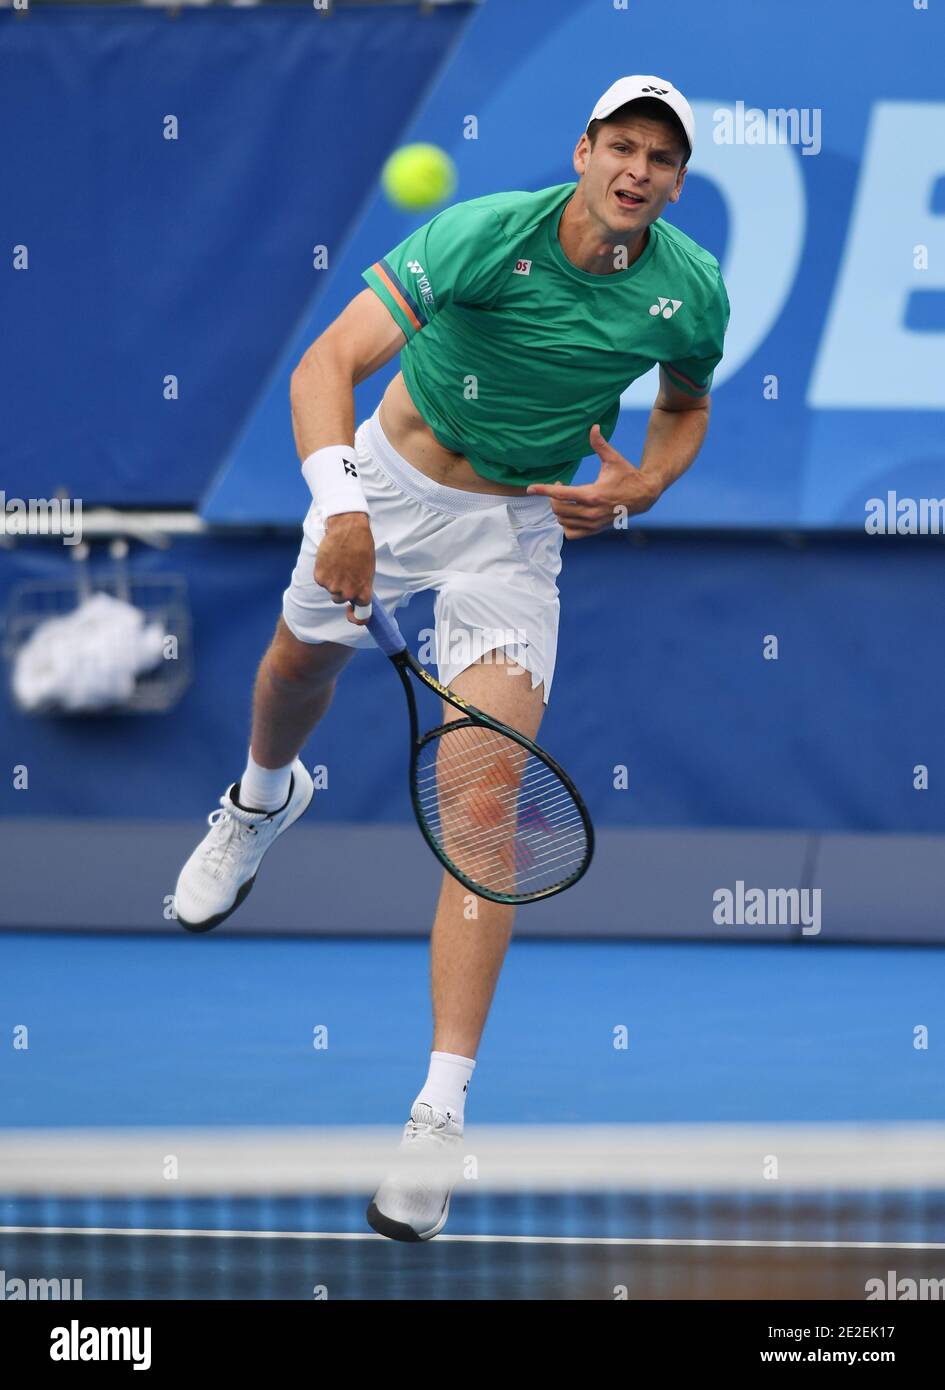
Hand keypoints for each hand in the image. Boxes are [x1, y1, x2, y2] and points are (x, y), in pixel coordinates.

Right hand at [313, 513, 375, 624]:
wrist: (348, 530)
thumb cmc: (362, 547)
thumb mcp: (368, 570)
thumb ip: (361, 585)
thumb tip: (354, 596)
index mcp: (364, 592)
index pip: (361, 616)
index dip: (356, 617)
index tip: (351, 613)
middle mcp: (348, 593)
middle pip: (339, 599)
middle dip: (340, 588)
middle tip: (344, 570)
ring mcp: (332, 586)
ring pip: (329, 589)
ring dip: (331, 579)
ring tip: (338, 562)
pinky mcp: (320, 577)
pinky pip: (320, 579)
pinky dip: (323, 571)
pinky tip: (330, 559)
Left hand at [526, 424, 661, 537]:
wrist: (643, 496)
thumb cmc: (627, 475)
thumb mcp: (613, 459)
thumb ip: (600, 444)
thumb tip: (593, 427)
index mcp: (593, 494)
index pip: (561, 494)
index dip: (543, 490)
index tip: (530, 488)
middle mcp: (591, 512)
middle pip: (558, 509)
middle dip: (552, 497)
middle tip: (559, 487)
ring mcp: (593, 523)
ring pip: (562, 522)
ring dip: (558, 510)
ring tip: (564, 500)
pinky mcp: (595, 530)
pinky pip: (571, 533)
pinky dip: (565, 525)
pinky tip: (569, 514)